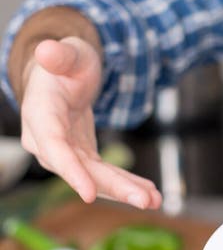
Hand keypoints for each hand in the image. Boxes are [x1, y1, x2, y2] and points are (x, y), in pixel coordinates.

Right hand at [20, 37, 160, 208]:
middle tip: (143, 200)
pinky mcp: (81, 154)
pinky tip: (149, 193)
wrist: (64, 74)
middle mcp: (47, 140)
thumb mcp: (68, 53)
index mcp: (41, 114)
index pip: (54, 147)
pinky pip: (103, 173)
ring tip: (154, 201)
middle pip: (79, 169)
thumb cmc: (65, 62)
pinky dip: (126, 183)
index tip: (88, 193)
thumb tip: (46, 49)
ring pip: (94, 176)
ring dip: (124, 190)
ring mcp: (65, 151)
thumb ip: (59, 56)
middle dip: (111, 187)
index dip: (71, 172)